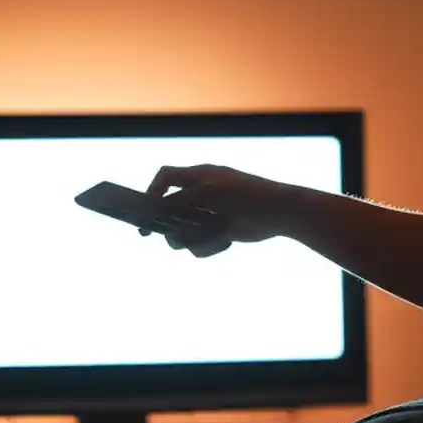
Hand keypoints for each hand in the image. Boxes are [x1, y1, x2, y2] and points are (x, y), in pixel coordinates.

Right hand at [141, 165, 304, 257]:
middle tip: (157, 235)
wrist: (278, 212)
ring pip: (184, 231)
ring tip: (205, 239)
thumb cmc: (244, 195)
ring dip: (190, 238)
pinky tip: (224, 242)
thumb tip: (155, 207)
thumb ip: (179, 199)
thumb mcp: (207, 193)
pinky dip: (208, 246)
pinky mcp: (220, 232)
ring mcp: (210, 214)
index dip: (152, 191)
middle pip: (170, 210)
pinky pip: (201, 243)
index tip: (144, 210)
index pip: (166, 178)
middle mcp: (202, 194)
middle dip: (167, 224)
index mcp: (199, 176)